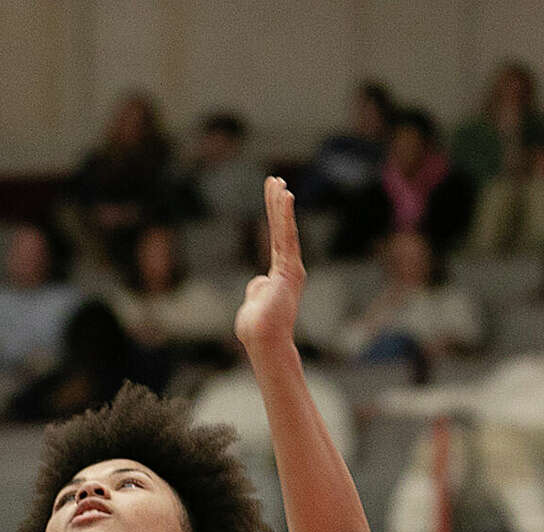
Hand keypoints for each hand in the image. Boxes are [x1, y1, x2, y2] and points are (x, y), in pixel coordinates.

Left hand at [235, 176, 304, 357]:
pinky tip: (285, 196)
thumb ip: (257, 289)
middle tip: (274, 179)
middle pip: (281, 229)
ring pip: (284, 230)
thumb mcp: (253, 304)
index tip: (272, 195)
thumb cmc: (258, 329)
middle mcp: (288, 268)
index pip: (276, 239)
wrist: (265, 341)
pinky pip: (286, 237)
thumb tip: (259, 281)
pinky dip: (286, 216)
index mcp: (279, 275)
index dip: (274, 217)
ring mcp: (290, 268)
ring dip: (281, 205)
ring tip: (278, 182)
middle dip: (277, 204)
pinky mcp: (289, 269)